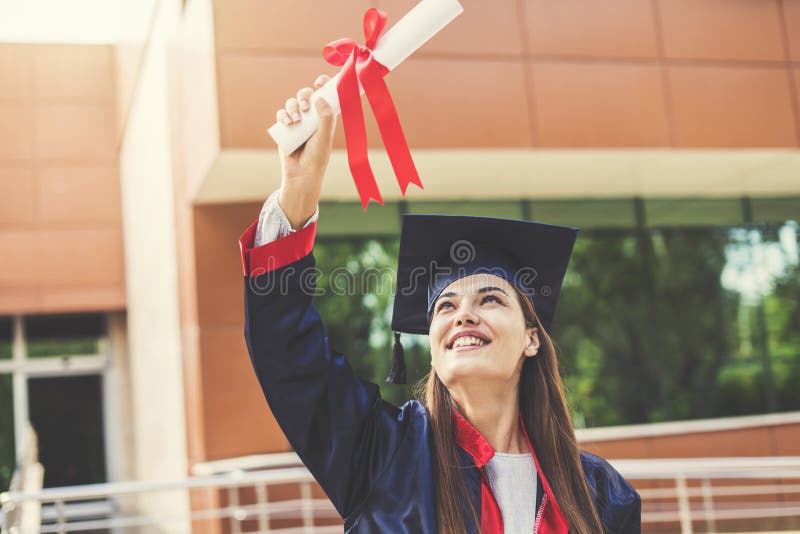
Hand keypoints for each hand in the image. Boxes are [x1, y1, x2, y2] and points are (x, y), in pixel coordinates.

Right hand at [276, 74, 336, 228]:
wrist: (301, 175)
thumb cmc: (317, 157)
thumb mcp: (325, 137)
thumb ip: (325, 117)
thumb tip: (319, 98)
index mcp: (325, 116)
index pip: (325, 95)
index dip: (323, 84)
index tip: (320, 82)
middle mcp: (312, 117)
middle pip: (306, 95)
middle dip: (304, 96)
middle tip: (305, 107)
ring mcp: (298, 121)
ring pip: (292, 103)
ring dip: (292, 107)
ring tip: (296, 121)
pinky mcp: (285, 128)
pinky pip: (282, 114)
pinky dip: (283, 115)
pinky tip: (288, 123)